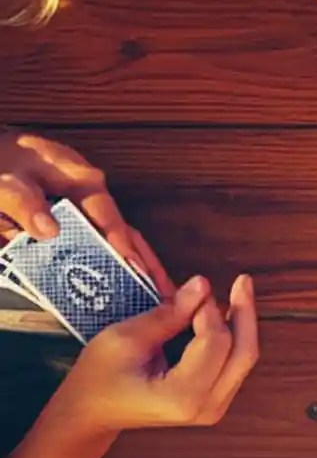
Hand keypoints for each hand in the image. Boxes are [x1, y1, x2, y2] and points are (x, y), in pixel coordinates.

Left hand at [0, 130, 175, 296]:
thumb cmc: (2, 161)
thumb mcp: (7, 181)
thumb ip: (25, 203)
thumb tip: (49, 230)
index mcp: (81, 179)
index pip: (109, 217)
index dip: (123, 244)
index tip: (135, 268)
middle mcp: (89, 196)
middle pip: (122, 232)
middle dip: (142, 263)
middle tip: (160, 292)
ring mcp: (81, 209)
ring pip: (110, 243)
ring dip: (127, 270)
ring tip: (146, 296)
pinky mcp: (69, 221)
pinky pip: (90, 247)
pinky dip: (101, 268)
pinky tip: (111, 288)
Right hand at [46, 275, 258, 433]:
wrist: (93, 412)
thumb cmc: (99, 376)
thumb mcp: (125, 338)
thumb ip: (168, 314)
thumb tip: (202, 284)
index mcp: (182, 396)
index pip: (215, 343)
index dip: (209, 309)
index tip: (197, 284)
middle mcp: (206, 407)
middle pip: (244, 353)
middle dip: (244, 313)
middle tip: (242, 280)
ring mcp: (214, 408)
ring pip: (245, 358)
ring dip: (242, 324)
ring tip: (236, 292)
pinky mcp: (215, 401)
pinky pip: (235, 365)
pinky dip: (234, 337)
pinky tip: (226, 314)